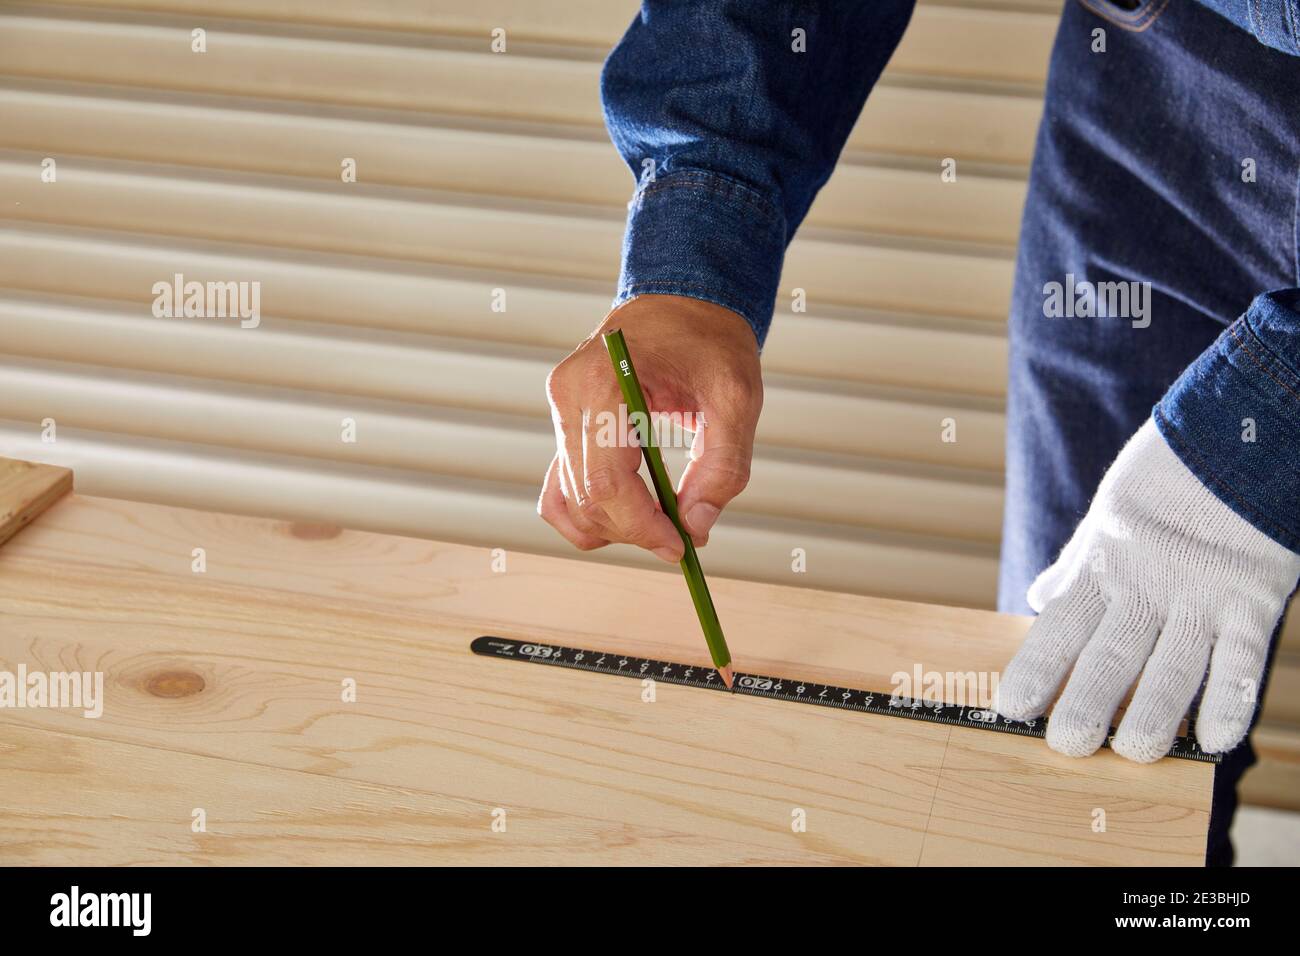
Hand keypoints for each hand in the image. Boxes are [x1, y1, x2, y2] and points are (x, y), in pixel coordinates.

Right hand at [538, 294, 762, 561]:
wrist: (685, 295)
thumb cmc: (711, 339)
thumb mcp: (737, 397)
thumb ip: (724, 466)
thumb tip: (697, 528)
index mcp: (605, 384)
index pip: (606, 482)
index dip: (642, 526)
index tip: (681, 546)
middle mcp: (569, 396)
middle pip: (585, 498)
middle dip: (634, 530)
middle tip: (682, 537)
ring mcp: (560, 407)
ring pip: (566, 500)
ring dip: (611, 526)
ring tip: (660, 519)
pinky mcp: (565, 419)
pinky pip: (562, 484)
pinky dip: (593, 509)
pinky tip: (635, 510)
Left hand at [996, 420, 1299, 761]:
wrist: (1236, 439)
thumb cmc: (1161, 484)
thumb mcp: (1104, 519)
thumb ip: (1075, 567)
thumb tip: (1036, 595)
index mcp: (1102, 564)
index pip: (1059, 627)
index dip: (1035, 670)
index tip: (1010, 709)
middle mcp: (1146, 584)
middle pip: (1111, 657)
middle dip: (1086, 707)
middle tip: (1066, 746)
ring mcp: (1201, 596)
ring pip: (1172, 670)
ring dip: (1151, 718)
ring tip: (1132, 754)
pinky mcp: (1252, 600)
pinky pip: (1238, 661)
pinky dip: (1227, 704)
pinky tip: (1211, 741)